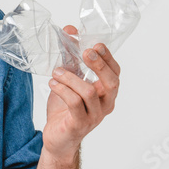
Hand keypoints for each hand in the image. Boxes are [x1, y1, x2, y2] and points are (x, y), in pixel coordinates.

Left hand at [42, 25, 120, 158]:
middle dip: (99, 65)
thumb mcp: (69, 80)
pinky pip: (74, 103)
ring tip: (56, 72)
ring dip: (70, 78)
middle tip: (84, 52)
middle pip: (111, 82)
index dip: (107, 58)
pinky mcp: (79, 124)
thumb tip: (70, 31)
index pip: (116, 73)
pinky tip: (53, 84)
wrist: (57, 138)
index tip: (95, 44)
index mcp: (107, 93)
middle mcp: (105, 105)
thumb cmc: (65, 109)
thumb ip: (71, 58)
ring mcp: (94, 116)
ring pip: (88, 91)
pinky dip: (62, 89)